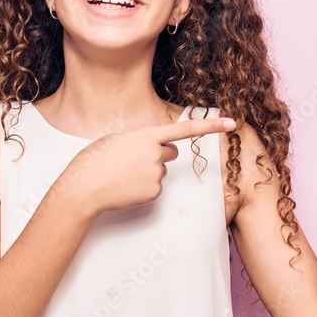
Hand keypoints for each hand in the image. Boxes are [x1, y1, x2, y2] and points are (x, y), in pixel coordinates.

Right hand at [59, 116, 235, 215]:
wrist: (84, 189)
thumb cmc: (95, 161)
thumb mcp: (115, 140)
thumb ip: (139, 140)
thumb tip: (152, 148)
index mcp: (147, 136)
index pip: (185, 129)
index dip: (211, 125)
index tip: (232, 123)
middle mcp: (157, 154)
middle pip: (170, 152)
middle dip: (158, 154)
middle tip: (133, 160)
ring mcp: (157, 175)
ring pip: (160, 170)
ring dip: (147, 171)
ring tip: (123, 175)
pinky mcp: (155, 193)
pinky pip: (155, 187)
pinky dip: (143, 187)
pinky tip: (127, 187)